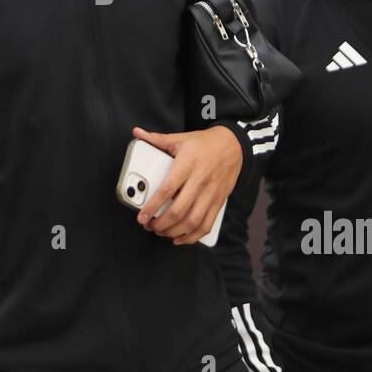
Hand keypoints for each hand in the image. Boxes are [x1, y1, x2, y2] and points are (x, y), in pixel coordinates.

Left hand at [131, 125, 240, 244]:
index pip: (167, 189)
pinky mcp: (219, 202)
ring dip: (175, 231)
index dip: (153, 206)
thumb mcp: (180, 138)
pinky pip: (207, 224)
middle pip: (179, 210)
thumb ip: (157, 139)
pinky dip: (193, 236)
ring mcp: (211, 193)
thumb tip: (137, 133)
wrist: (234, 145)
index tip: (142, 216)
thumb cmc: (204, 144)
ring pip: (193, 221)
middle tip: (150, 226)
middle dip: (161, 223)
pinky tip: (180, 238)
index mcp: (188, 164)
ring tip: (162, 232)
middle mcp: (200, 180)